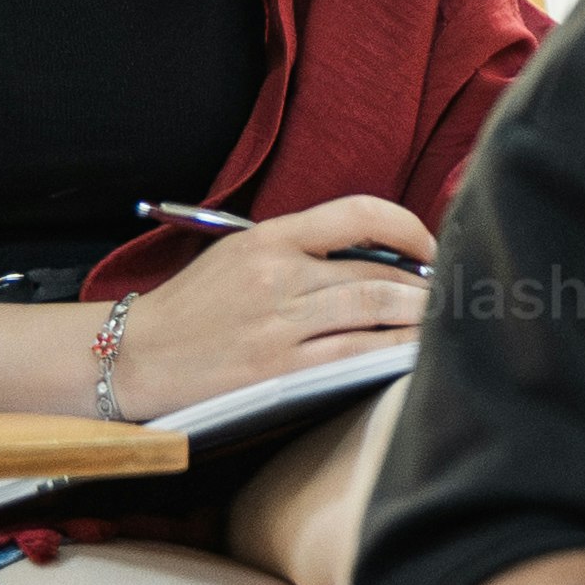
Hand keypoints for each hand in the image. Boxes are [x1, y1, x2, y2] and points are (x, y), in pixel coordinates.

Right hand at [115, 194, 437, 406]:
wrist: (133, 356)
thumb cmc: (192, 307)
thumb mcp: (238, 255)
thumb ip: (300, 249)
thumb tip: (377, 257)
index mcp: (270, 239)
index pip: (359, 214)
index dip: (408, 228)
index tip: (429, 248)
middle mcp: (279, 275)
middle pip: (378, 272)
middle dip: (424, 286)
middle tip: (451, 297)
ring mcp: (280, 324)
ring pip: (375, 310)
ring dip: (418, 316)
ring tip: (440, 322)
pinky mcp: (279, 369)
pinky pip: (354, 356)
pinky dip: (392, 352)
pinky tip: (412, 354)